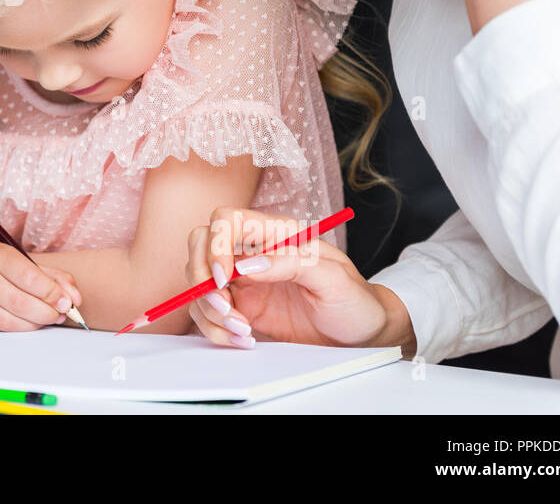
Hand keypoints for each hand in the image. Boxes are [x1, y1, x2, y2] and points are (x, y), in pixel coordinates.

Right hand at [0, 243, 80, 330]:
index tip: (68, 303)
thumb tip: (75, 299)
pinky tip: (27, 323)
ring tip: (46, 319)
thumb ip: (55, 279)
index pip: (28, 276)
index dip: (51, 293)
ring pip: (8, 321)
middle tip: (60, 315)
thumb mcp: (29, 265)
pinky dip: (19, 329)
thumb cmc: (4, 271)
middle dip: (46, 313)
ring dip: (34, 325)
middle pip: (19, 302)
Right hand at [184, 207, 410, 350]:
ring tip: (244, 332)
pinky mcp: (240, 308)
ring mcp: (242, 281)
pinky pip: (208, 313)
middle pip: (200, 244)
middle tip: (224, 307)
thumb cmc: (354, 300)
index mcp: (274, 233)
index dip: (215, 244)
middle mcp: (253, 252)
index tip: (223, 277)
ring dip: (210, 311)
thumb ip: (292, 263)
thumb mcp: (332, 278)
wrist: (361, 335)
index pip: (226, 220)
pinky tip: (243, 340)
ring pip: (198, 283)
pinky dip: (215, 329)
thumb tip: (247, 265)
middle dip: (200, 277)